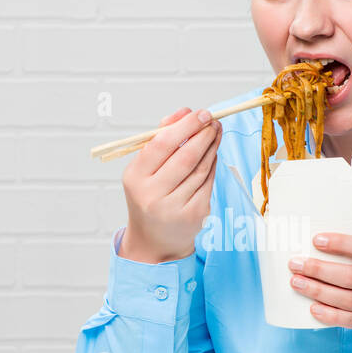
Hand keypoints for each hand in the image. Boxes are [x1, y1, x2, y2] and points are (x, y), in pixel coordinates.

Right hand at [120, 107, 219, 263]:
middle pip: (186, 157)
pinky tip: (213, 154)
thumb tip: (184, 112)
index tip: (200, 114)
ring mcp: (175, 207)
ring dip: (212, 147)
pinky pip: (208, 183)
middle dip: (203, 135)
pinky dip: (213, 165)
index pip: (161, 144)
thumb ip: (162, 137)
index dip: (185, 126)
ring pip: (201, 169)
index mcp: (136, 177)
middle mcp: (153, 194)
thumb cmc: (149, 195)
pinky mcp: (194, 215)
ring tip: (215, 133)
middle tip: (213, 121)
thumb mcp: (144, 168)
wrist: (154, 240)